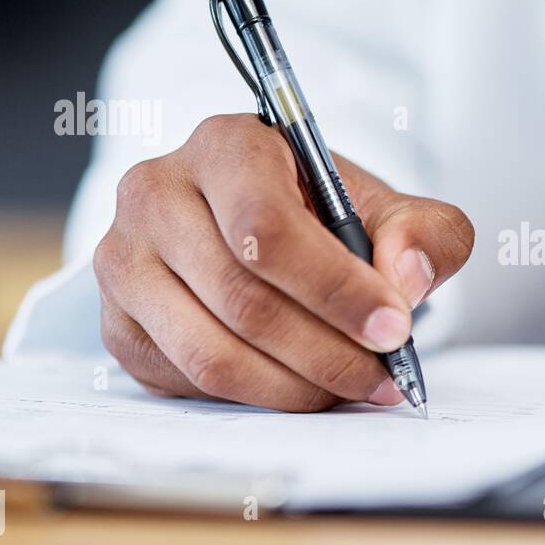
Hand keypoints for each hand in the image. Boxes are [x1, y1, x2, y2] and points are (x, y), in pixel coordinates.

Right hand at [94, 114, 473, 410]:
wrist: (262, 233)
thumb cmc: (323, 216)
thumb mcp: (390, 209)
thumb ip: (425, 232)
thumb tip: (406, 278)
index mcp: (225, 146)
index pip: (266, 227)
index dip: (335, 288)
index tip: (393, 327)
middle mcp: (156, 193)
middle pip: (242, 299)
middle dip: (327, 351)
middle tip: (382, 375)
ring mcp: (125, 261)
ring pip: (211, 352)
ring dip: (295, 387)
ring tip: (350, 388)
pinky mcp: (119, 324)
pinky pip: (189, 382)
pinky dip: (256, 398)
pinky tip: (301, 387)